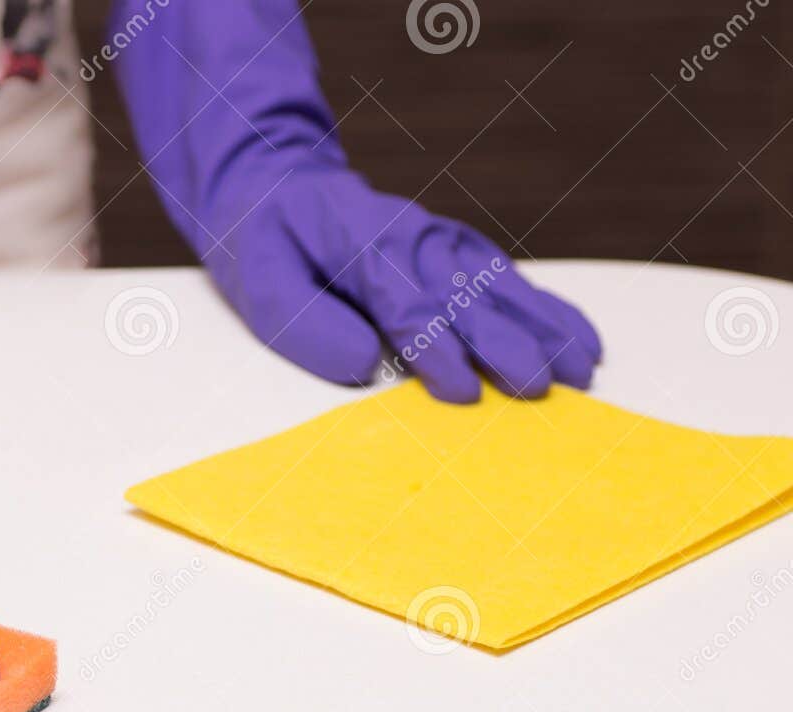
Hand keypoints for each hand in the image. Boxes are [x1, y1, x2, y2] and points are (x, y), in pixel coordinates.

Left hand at [220, 168, 601, 402]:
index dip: (436, 350)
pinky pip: (512, 282)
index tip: (463, 393)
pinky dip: (551, 311)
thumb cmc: (268, 242)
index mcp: (364, 245)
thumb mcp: (259, 281)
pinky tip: (584, 342)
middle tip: (537, 389)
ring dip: (543, 331)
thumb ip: (306, 324)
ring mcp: (446, 243)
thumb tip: (363, 363)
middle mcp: (417, 239)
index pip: (406, 304)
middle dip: (504, 345)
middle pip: (467, 298)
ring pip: (501, 290)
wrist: (279, 185)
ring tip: (581, 373)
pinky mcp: (462, 252)